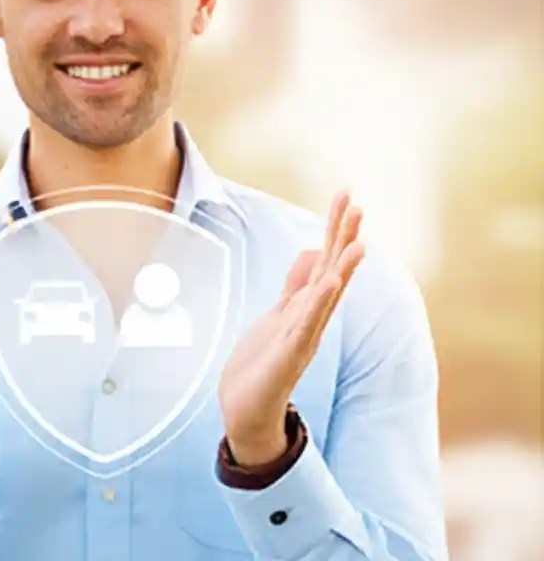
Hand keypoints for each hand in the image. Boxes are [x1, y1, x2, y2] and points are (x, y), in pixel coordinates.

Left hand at [219, 190, 365, 466]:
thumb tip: (311, 252)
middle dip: (342, 237)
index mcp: (306, 306)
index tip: (347, 195)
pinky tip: (329, 284)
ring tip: (358, 242)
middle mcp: (311, 319)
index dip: (335, 228)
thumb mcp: (277, 314)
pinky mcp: (288, 355)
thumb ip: (295, 285)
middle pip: (331, 270)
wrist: (248, 410)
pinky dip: (318, 304)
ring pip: (326, 297)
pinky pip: (306, 325)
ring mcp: (302, 337)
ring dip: (341, 269)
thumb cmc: (262, 364)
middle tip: (357, 203)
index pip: (325, 260)